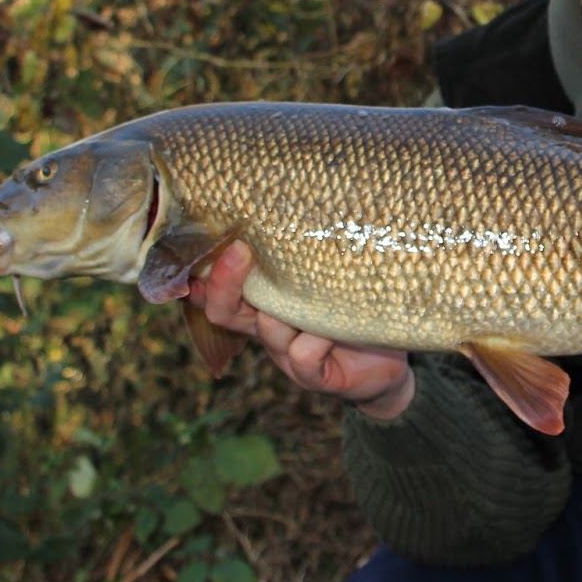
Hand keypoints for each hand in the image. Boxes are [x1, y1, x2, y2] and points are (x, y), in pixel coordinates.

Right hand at [187, 241, 415, 419]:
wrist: (388, 361)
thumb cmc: (356, 304)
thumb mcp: (329, 274)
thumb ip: (307, 254)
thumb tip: (301, 205)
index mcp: (265, 302)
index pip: (218, 288)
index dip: (199, 274)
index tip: (194, 246)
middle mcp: (268, 328)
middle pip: (223, 311)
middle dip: (224, 282)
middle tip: (239, 250)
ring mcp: (287, 355)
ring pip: (267, 329)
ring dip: (285, 312)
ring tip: (317, 295)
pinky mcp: (313, 376)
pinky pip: (302, 355)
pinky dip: (315, 341)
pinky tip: (335, 333)